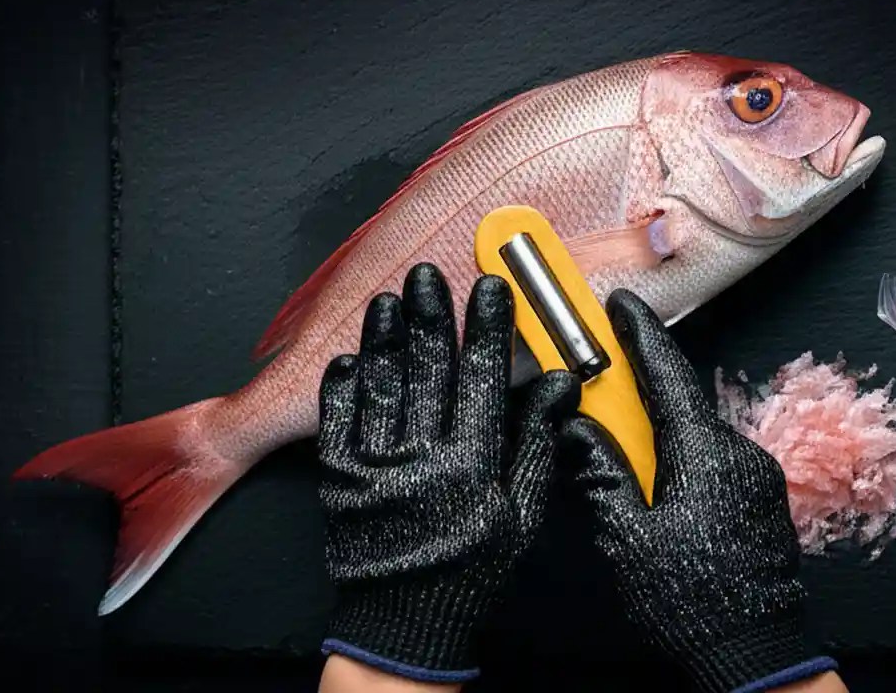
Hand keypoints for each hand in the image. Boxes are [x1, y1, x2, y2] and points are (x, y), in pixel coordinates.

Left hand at [316, 263, 579, 682]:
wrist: (406, 620)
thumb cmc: (471, 566)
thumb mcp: (520, 514)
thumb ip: (535, 444)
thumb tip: (558, 383)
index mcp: (470, 466)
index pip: (481, 379)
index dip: (487, 329)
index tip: (491, 288)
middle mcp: (419, 459)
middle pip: (427, 370)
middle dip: (431, 316)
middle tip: (428, 275)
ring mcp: (372, 466)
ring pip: (380, 385)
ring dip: (385, 337)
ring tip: (390, 299)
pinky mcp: (336, 478)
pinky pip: (337, 419)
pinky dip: (344, 384)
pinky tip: (351, 355)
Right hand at [563, 290, 836, 692]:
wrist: (756, 653)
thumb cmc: (691, 600)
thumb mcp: (628, 538)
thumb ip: (601, 475)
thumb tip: (577, 429)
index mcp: (704, 454)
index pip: (668, 376)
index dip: (639, 336)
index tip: (621, 305)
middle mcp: (738, 453)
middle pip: (678, 405)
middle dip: (636, 392)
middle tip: (597, 381)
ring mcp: (756, 476)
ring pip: (693, 436)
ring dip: (655, 432)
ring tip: (616, 447)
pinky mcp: (760, 500)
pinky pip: (711, 461)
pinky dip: (677, 457)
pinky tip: (653, 484)